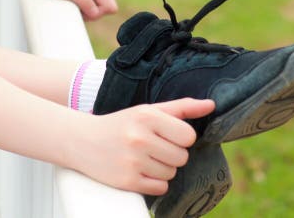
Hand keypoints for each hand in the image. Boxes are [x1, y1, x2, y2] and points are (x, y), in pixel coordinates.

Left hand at [31, 0, 117, 20]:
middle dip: (90, 13)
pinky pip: (91, 7)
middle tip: (73, 3)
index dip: (96, 13)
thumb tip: (96, 13)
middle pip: (105, 10)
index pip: (110, 7)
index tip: (80, 6)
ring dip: (84, 11)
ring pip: (97, 10)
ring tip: (70, 0)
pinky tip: (71, 0)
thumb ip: (83, 1)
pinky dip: (81, 8)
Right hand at [68, 98, 215, 194]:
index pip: (188, 136)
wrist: (82, 141)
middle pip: (182, 157)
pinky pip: (160, 188)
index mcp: (147, 116)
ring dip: (162, 169)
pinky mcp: (127, 181)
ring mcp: (133, 161)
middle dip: (172, 154)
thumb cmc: (121, 124)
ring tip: (144, 159)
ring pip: (171, 174)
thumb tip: (211, 105)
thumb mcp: (148, 110)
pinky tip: (140, 171)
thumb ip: (182, 107)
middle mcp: (140, 138)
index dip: (181, 138)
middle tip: (154, 148)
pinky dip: (154, 183)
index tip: (167, 135)